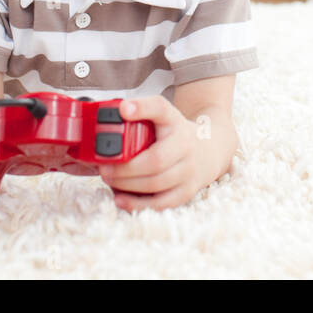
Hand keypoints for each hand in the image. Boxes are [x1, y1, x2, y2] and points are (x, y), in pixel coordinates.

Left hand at [97, 96, 202, 211]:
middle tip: (103, 168)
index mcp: (175, 121)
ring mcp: (189, 171)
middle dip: (125, 167)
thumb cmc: (175, 134)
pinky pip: (161, 202)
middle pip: (155, 160)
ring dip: (128, 185)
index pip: (160, 109)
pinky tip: (120, 199)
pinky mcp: (187, 191)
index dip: (142, 108)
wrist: (209, 151)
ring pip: (157, 183)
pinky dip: (138, 204)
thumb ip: (141, 112)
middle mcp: (185, 145)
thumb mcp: (163, 116)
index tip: (123, 109)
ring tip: (108, 180)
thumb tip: (116, 112)